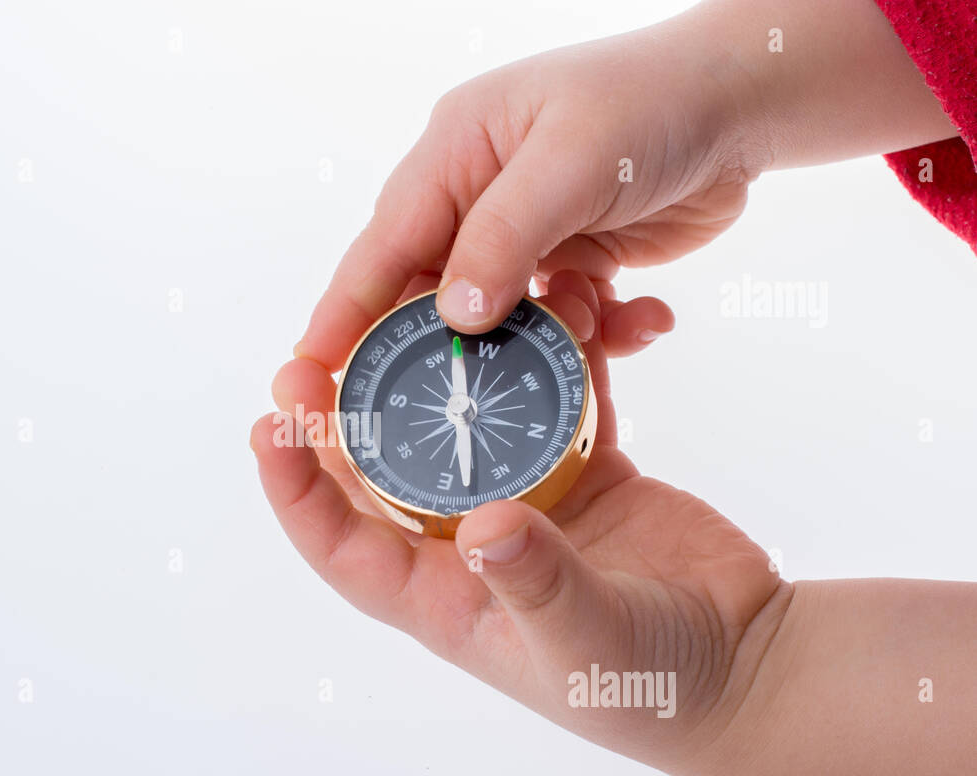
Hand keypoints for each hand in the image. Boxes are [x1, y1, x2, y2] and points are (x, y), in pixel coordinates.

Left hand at [256, 272, 790, 775]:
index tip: (269, 428)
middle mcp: (467, 544)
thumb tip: (484, 527)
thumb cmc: (655, 686)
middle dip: (349, 411)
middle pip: (385, 468)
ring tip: (444, 303)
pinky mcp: (582, 473)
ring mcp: (526, 501)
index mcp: (444, 597)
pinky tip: (562, 308)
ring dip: (453, 367)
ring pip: (466, 422)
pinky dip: (556, 358)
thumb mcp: (588, 644)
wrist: (747, 665)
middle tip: (321, 345)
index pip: (343, 545)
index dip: (296, 491)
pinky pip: (552, 401)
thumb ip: (538, 585)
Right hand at [296, 11, 759, 367]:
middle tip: (464, 397)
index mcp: (454, 155)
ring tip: (592, 319)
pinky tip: (641, 320)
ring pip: (502, 320)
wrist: (743, 102)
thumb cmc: (650, 104)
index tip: (309, 375)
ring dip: (545, 340)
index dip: (343, 315)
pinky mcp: (572, 263)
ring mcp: (524, 233)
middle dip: (455, 346)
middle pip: (433, 294)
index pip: (382, 248)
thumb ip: (505, 239)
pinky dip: (597, 334)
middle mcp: (476, 197)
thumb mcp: (570, 163)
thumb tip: (451, 316)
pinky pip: (562, 322)